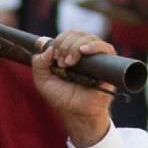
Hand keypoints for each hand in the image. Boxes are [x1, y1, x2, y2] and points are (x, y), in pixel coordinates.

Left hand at [27, 31, 121, 145]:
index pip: (66, 35)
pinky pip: (105, 47)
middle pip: (76, 33)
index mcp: (69, 53)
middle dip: (65, 44)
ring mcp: (96, 57)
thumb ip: (38, 63)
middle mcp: (83, 52)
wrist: (77, 113)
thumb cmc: (62, 98)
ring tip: (70, 63)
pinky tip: (84, 51)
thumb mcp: (42, 81)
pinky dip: (94, 46)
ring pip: (88, 37)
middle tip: (62, 63)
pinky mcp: (108, 64)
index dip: (58, 42)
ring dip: (75, 46)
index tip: (54, 57)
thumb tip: (45, 46)